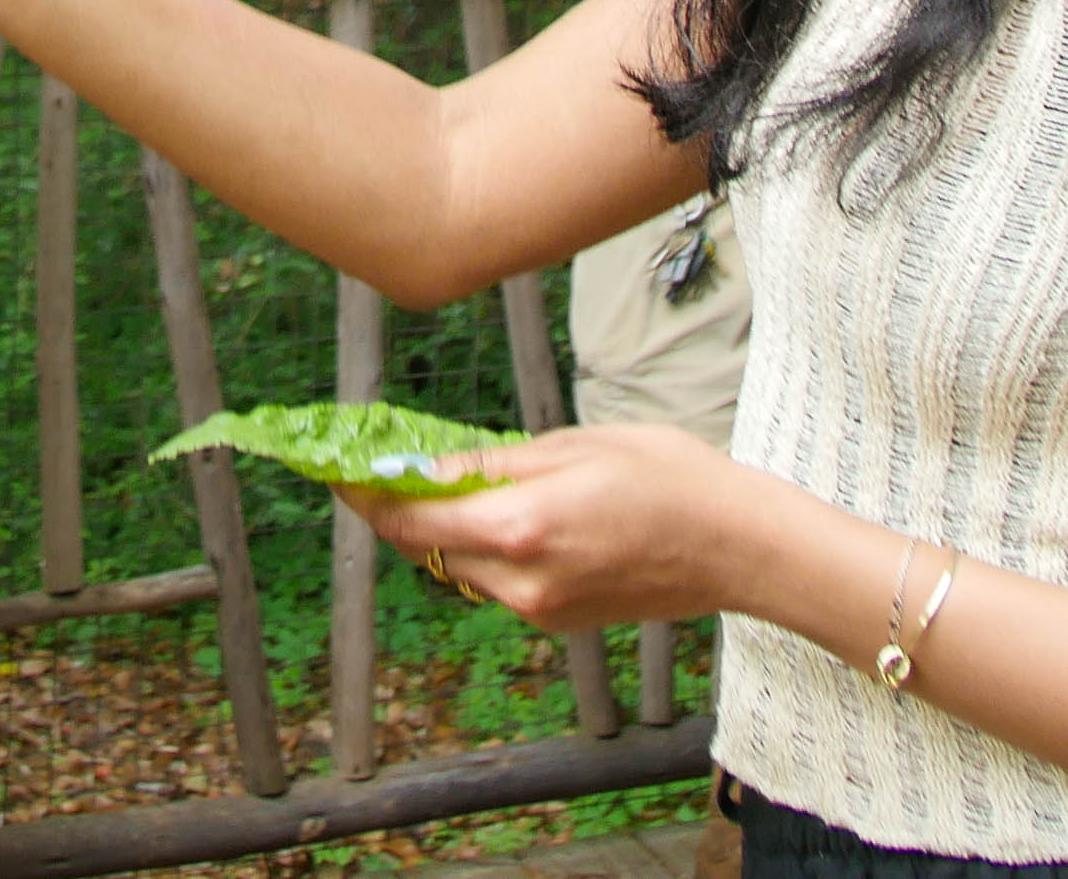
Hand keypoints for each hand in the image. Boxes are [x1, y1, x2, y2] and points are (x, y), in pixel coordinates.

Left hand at [338, 425, 774, 632]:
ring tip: (434, 482)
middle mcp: (519, 580)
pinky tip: (493, 514)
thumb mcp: (572, 446)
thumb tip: (423, 469)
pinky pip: (496, 582)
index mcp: (518, 527)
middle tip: (370, 467)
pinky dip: (480, 548)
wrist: (736, 546)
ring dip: (438, 529)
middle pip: (426, 547)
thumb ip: (490, 465)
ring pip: (459, 566)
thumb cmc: (666, 477)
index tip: (332, 467)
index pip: (410, 517)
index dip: (363, 492)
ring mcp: (539, 608)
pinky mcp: (559, 621)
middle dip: (394, 509)